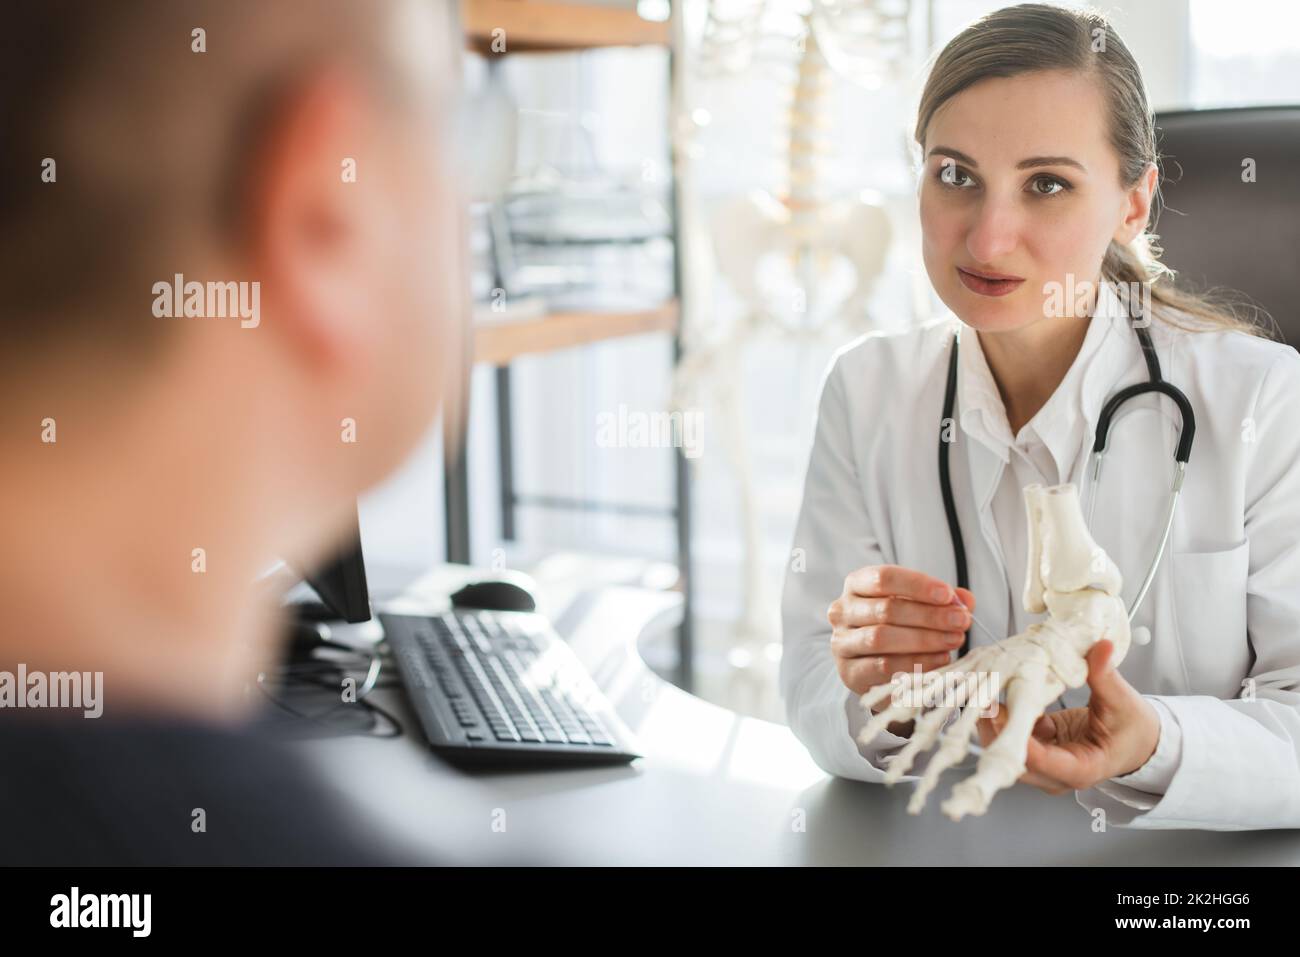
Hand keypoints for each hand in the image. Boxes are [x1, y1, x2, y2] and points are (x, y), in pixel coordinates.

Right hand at [827, 564, 973, 736]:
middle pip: (886, 609)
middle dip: (929, 615)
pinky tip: (940, 660)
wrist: (879, 669)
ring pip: (881, 638)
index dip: (917, 585)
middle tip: (961, 621)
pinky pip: (882, 667)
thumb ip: (942, 601)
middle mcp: (842, 610)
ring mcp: (841, 642)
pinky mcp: (848, 672)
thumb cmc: (899, 627)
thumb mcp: (919, 606)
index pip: (884, 578)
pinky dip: (915, 663)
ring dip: (924, 640)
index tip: (948, 595)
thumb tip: (965, 599)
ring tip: (954, 640)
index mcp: (857, 585)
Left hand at [976, 639, 1160, 794]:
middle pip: (1016, 761)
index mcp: (1082, 769)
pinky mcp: (1039, 746)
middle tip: (984, 697)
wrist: (1139, 739)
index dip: (1019, 740)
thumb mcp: (1122, 701)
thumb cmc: (1133, 728)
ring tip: (984, 690)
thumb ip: (1106, 676)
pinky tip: (997, 693)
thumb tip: (1101, 647)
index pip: (1043, 763)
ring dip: (994, 722)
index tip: (1001, 714)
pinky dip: (1003, 715)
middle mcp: (1058, 773)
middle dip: (997, 730)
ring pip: (1008, 749)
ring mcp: (1046, 763)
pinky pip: (1012, 734)